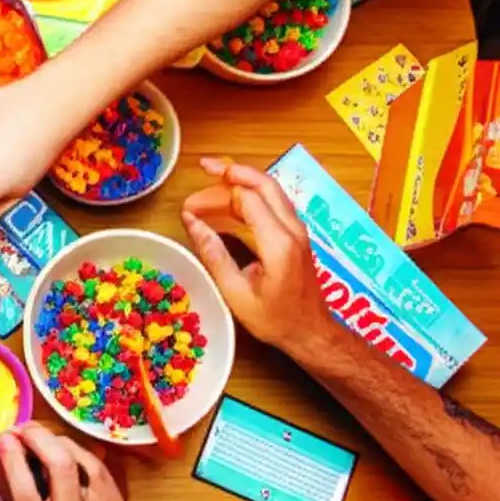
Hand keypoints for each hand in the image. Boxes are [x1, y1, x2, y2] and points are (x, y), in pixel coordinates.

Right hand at [0, 423, 139, 500]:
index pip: (25, 488)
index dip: (12, 458)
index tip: (4, 439)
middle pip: (60, 464)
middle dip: (39, 437)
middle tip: (23, 428)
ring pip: (82, 459)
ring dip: (58, 439)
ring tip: (41, 435)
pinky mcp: (116, 498)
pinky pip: (97, 463)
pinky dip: (77, 450)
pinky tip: (64, 447)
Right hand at [180, 157, 330, 351]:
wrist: (312, 333)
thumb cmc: (275, 319)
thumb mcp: (236, 293)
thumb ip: (214, 254)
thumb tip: (191, 222)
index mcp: (279, 243)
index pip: (247, 200)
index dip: (214, 197)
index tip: (188, 207)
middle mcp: (293, 229)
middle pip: (263, 184)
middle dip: (232, 172)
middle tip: (203, 167)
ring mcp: (298, 230)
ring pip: (270, 190)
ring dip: (241, 183)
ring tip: (210, 184)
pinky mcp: (296, 234)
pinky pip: (274, 203)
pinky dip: (250, 196)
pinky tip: (230, 204)